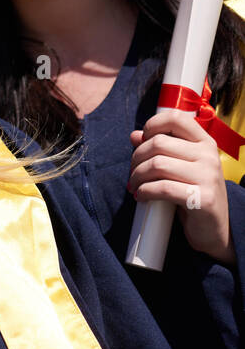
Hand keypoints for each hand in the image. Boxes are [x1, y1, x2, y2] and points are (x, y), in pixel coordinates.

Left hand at [129, 110, 233, 264]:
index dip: (152, 125)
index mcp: (205, 143)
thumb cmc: (193, 194)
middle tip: (133, 173)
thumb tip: (135, 135)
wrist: (215, 230)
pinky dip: (145, 192)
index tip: (143, 141)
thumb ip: (160, 149)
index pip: (176, 118)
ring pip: (156, 164)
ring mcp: (209, 177)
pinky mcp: (203, 199)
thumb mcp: (179, 167)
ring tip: (136, 186)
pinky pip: (162, 188)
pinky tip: (142, 196)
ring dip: (137, 176)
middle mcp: (209, 156)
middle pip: (158, 143)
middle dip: (137, 158)